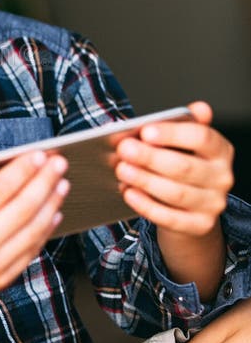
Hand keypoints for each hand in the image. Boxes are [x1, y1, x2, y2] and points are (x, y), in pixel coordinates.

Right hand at [0, 149, 68, 307]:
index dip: (22, 170)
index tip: (39, 153)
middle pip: (22, 209)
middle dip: (44, 182)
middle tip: (60, 162)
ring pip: (32, 231)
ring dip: (51, 204)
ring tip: (62, 183)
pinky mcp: (0, 280)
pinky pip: (30, 251)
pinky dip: (45, 230)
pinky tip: (53, 210)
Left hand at [114, 101, 233, 236]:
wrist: (190, 207)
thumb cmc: (180, 164)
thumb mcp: (180, 143)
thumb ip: (173, 127)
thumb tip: (168, 116)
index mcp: (220, 150)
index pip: (201, 137)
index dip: (172, 134)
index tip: (145, 131)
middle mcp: (222, 177)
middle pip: (184, 167)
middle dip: (150, 158)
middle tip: (124, 150)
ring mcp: (213, 204)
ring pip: (176, 193)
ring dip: (145, 181)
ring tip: (122, 170)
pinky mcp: (200, 226)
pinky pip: (170, 218)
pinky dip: (146, 206)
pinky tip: (129, 192)